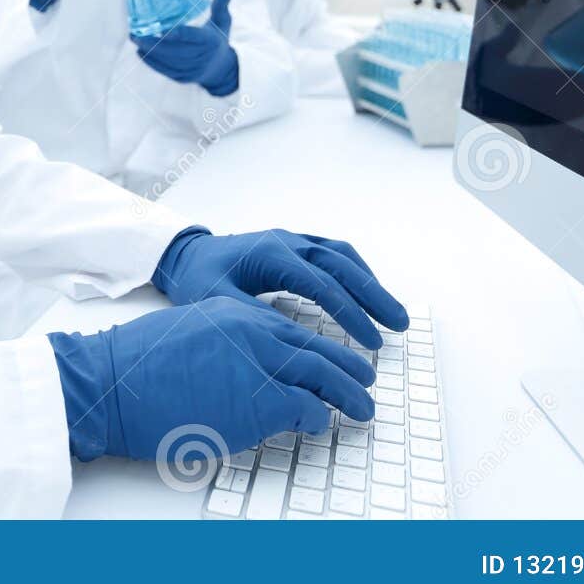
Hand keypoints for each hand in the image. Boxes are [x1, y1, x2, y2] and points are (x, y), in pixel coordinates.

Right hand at [48, 296, 377, 460]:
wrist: (112, 381)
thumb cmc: (135, 367)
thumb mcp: (187, 335)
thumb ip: (223, 344)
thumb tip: (244, 367)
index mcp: (235, 313)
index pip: (293, 328)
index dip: (320, 346)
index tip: (334, 358)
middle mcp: (254, 331)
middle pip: (319, 348)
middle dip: (349, 366)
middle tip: (365, 380)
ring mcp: (260, 364)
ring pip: (326, 376)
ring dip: (350, 394)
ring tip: (364, 407)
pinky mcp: (261, 400)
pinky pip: (310, 409)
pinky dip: (321, 418)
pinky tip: (322, 424)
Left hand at [132, 0, 238, 95]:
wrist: (220, 70)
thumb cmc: (217, 40)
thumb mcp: (222, 23)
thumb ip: (220, 6)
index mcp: (210, 42)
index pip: (191, 36)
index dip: (176, 34)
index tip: (160, 28)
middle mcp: (201, 57)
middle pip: (174, 50)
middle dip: (153, 43)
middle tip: (136, 33)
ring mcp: (192, 70)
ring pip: (167, 61)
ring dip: (149, 51)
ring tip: (135, 39)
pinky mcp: (183, 78)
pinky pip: (165, 70)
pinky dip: (151, 62)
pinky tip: (140, 52)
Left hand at [152, 227, 407, 348]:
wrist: (184, 254)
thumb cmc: (197, 280)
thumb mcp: (217, 303)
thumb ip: (256, 319)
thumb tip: (296, 344)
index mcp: (270, 254)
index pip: (321, 285)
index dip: (350, 314)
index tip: (371, 342)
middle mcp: (286, 241)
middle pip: (341, 265)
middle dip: (373, 295)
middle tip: (400, 325)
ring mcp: (291, 239)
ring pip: (342, 255)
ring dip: (370, 282)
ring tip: (394, 312)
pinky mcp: (293, 244)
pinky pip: (333, 252)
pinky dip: (356, 271)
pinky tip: (368, 290)